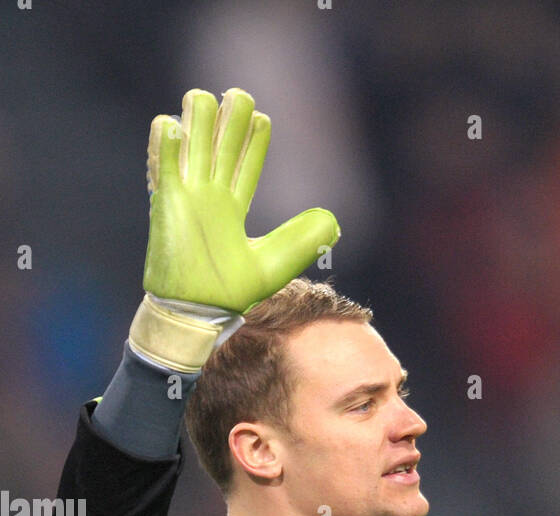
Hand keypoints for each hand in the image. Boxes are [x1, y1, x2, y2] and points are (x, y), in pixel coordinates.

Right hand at [143, 87, 339, 311]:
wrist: (197, 311)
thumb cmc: (231, 292)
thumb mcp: (274, 265)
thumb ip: (301, 241)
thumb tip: (334, 222)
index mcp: (233, 206)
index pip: (245, 162)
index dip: (253, 140)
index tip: (263, 119)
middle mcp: (211, 195)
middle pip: (219, 144)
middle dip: (229, 119)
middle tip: (238, 97)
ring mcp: (187, 195)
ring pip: (191, 143)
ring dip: (196, 119)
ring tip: (202, 99)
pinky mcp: (166, 202)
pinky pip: (162, 164)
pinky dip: (165, 143)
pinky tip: (172, 126)